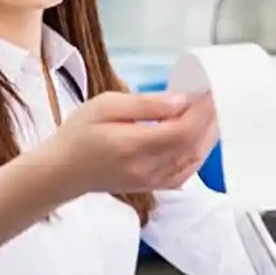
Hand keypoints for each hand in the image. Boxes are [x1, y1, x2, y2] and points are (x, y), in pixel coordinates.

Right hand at [45, 90, 218, 195]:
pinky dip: (199, 152)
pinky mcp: (154, 186)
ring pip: (195, 158)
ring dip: (208, 133)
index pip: (183, 129)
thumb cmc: (79, 134)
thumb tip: (181, 101)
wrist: (62, 172)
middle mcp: (147, 167)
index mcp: (133, 145)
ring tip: (210, 110)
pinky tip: (201, 136)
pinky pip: (187, 172)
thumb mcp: (105, 106)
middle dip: (208, 117)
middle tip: (212, 95)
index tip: (206, 88)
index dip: (201, 109)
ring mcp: (152, 180)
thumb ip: (145, 104)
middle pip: (193, 143)